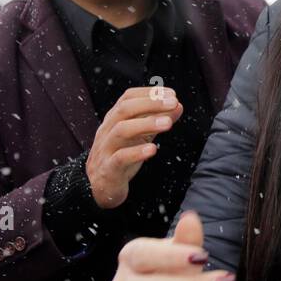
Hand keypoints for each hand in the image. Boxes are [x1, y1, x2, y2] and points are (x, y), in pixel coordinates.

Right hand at [86, 86, 182, 208]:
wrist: (102, 187)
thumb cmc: (122, 156)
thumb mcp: (141, 136)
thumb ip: (157, 121)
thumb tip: (178, 106)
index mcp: (114, 119)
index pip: (127, 98)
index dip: (149, 93)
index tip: (171, 94)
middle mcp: (107, 130)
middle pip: (124, 109)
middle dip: (150, 103)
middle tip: (173, 103)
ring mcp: (105, 149)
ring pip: (121, 130)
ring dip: (146, 124)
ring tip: (168, 123)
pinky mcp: (108, 169)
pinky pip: (120, 158)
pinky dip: (137, 152)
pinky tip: (153, 149)